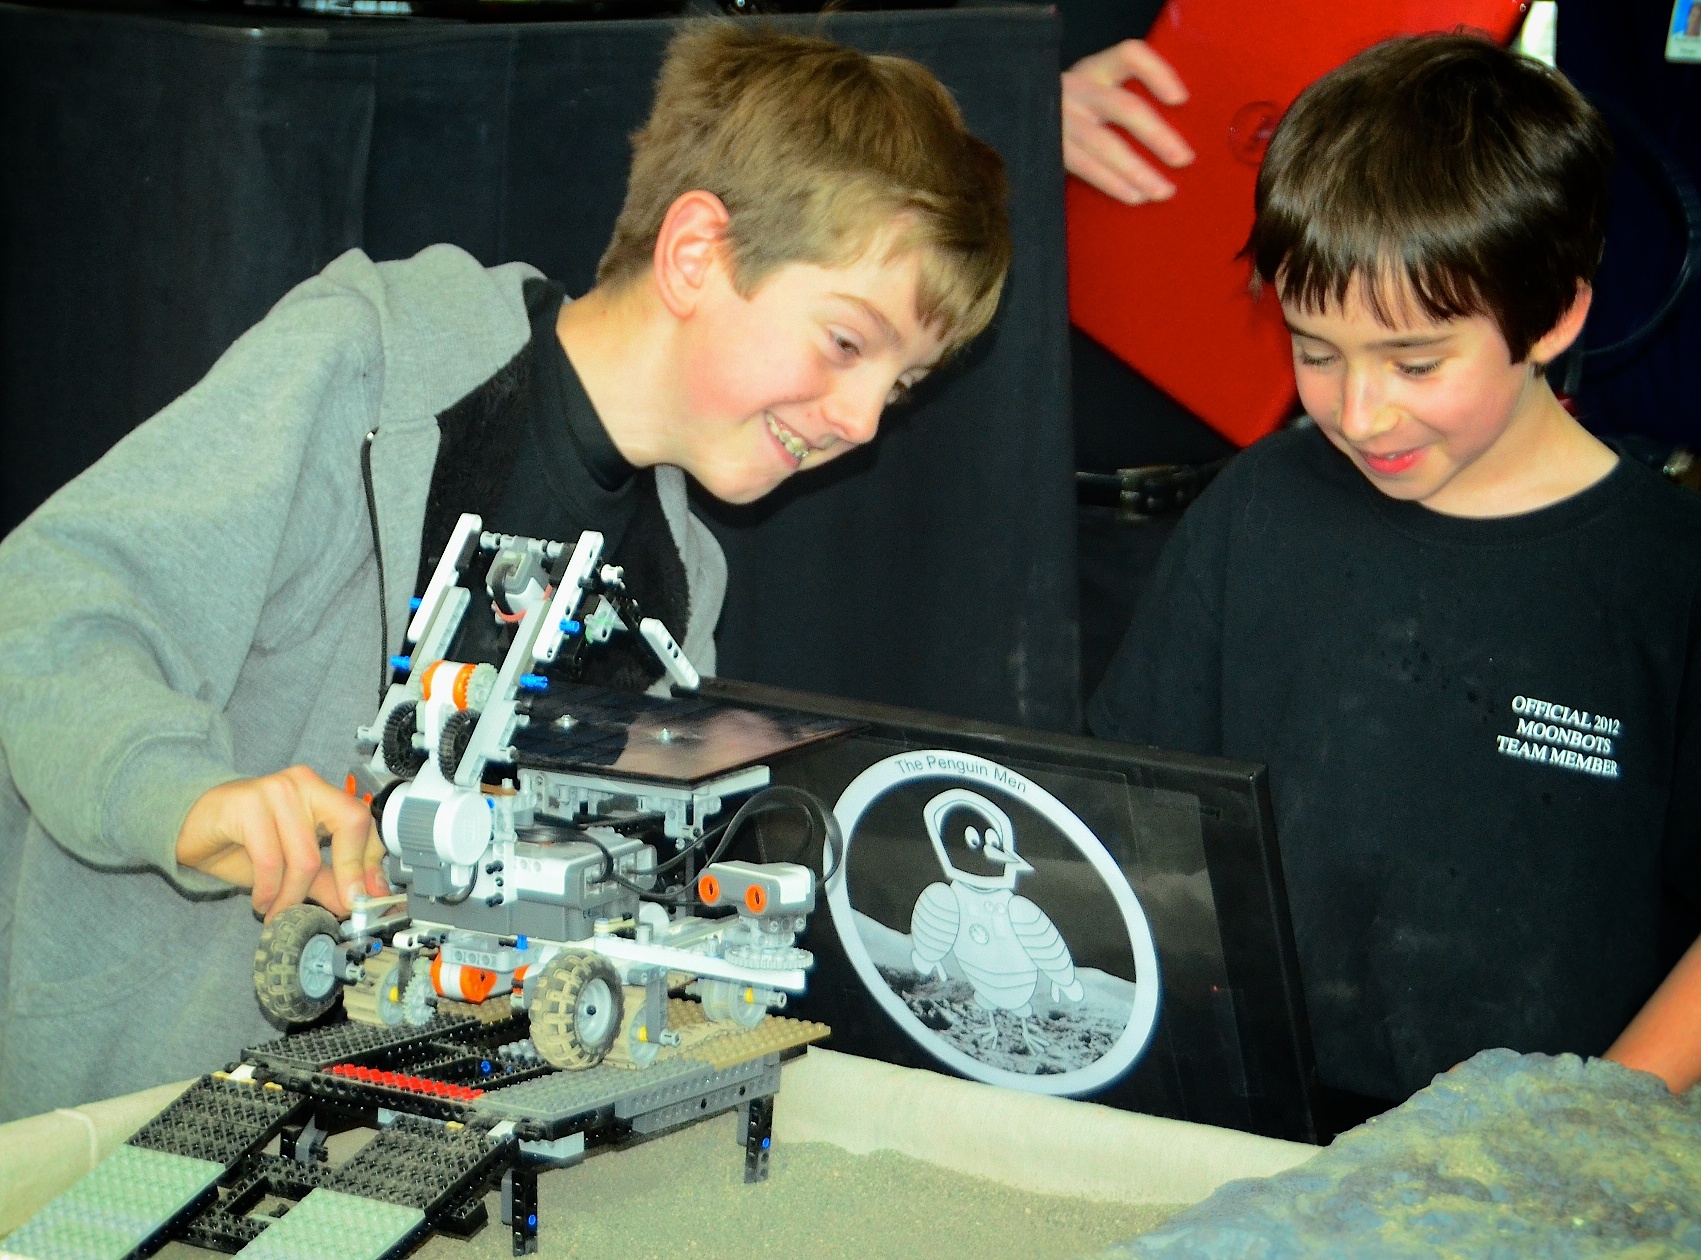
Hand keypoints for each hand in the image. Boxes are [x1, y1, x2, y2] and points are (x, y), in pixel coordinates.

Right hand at [177, 765, 388, 920]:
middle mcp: (304, 784)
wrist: (191, 828)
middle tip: (343, 906)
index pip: (363, 820)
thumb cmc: (243, 842)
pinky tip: (262, 901)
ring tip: (280, 912)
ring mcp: (275, 789)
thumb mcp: (292, 865)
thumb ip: (327, 879)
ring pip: (305, 855)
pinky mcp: (246, 805)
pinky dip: (268, 891)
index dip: (373, 860)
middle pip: (349, 823)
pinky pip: (270, 860)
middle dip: (349, 871)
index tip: (371, 896)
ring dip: (293, 896)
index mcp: (322, 792)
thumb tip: (358, 902)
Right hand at [1062, 39, 1194, 204]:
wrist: (1018, 115)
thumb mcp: (1095, 89)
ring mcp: (1062, 119)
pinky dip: (1113, 184)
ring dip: (1137, 171)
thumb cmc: (1074, 109)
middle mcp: (1078, 90)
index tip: (1181, 99)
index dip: (1158, 73)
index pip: (1130, 56)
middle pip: (1123, 107)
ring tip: (1163, 190)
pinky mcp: (1051, 148)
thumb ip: (1125, 98)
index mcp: (1095, 69)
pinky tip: (1135, 196)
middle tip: (1183, 158)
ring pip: (1105, 145)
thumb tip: (1178, 125)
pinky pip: (1086, 167)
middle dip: (1157, 135)